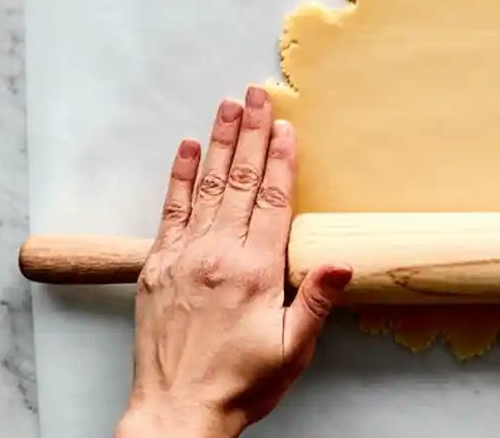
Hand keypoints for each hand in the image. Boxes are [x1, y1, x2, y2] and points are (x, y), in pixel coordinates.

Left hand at [117, 87, 351, 437]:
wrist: (177, 412)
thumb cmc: (241, 384)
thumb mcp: (292, 348)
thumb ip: (316, 300)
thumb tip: (342, 259)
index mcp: (254, 271)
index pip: (272, 200)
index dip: (280, 158)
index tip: (286, 125)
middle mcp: (217, 255)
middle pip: (238, 181)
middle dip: (250, 133)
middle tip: (256, 94)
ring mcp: (183, 257)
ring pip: (205, 186)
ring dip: (217, 141)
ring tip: (227, 105)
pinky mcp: (157, 266)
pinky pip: (170, 209)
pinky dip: (178, 175)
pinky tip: (185, 147)